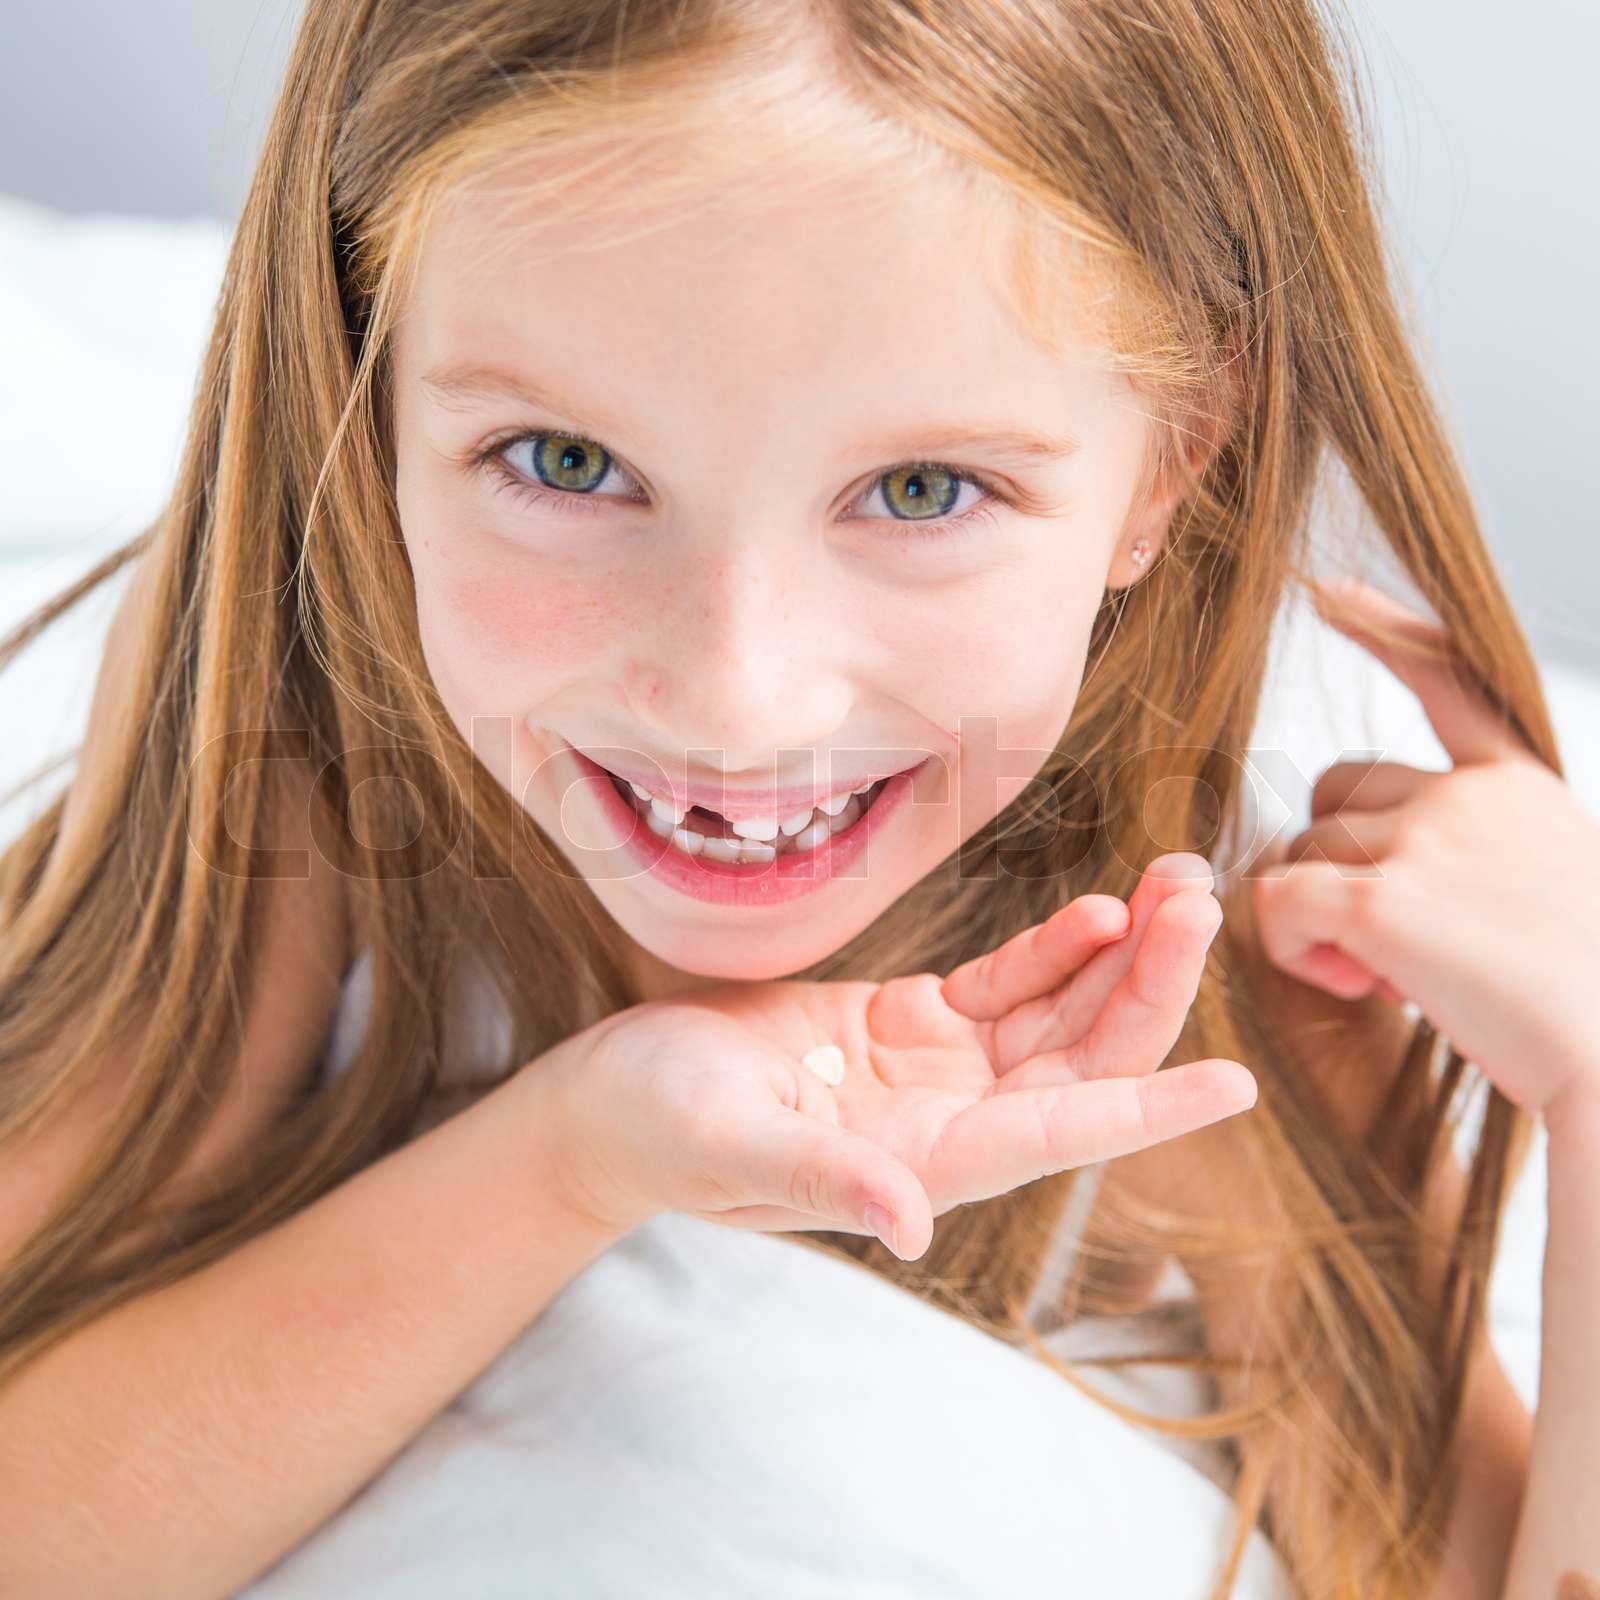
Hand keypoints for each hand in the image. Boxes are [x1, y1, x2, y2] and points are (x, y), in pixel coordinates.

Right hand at [537, 853, 1256, 1260]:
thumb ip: (815, 1178)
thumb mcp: (724, 1145)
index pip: (1057, 1136)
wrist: (616, 1096)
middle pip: (1083, 1063)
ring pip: (1060, 1019)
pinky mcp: (909, 1025)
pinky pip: (1007, 987)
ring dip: (1123, 958)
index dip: (1147, 1108)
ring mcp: (936, 1073)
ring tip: (1179, 885)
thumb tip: (909, 1224)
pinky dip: (1057, 950)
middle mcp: (949, 1124)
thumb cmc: (655, 1127)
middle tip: (1201, 902)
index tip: (1235, 1083)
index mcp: (920, 1164)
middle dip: (1149, 989)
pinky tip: (1101, 911)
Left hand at [1252, 576, 1599, 1115]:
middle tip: (1387, 942)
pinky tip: (1353, 985)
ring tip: (1388, 975)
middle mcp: (1473, 793)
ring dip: (1318, 916)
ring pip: (1302, 850)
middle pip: (1334, 790)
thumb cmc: (1584, 1001)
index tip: (1330, 593)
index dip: (1382, 631)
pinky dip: (1292, 946)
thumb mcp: (1546, 886)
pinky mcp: (1384, 901)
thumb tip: (1372, 872)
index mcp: (1520, 783)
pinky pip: (1278, 899)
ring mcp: (1429, 838)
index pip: (1445, 677)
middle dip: (1335, 859)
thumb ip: (1471, 850)